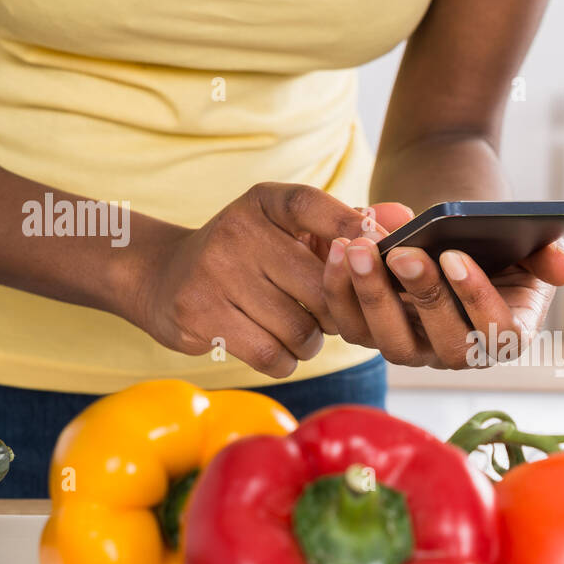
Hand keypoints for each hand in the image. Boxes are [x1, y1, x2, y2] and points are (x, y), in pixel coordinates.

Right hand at [121, 183, 378, 377]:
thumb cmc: (249, 256)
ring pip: (300, 329)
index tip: (377, 253)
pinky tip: (275, 345)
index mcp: (263, 203)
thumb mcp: (287, 229)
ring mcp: (214, 273)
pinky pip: (272, 356)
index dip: (352, 231)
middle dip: (336, 312)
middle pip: (321, 288)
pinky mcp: (200, 316)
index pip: (313, 207)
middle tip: (330, 315)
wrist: (164, 277)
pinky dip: (285, 361)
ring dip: (311, 341)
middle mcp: (236, 230)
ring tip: (298, 329)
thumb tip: (400, 221)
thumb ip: (343, 226)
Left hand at [322, 204, 563, 368]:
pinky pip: (354, 326)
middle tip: (404, 251)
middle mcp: (462, 352)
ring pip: (391, 342)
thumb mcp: (529, 243)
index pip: (499, 333)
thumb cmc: (498, 243)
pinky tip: (339, 249)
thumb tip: (562, 269)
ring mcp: (417, 349)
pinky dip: (341, 290)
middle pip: (444, 343)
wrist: (455, 233)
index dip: (477, 298)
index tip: (456, 256)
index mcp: (508, 333)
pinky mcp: (376, 335)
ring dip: (372, 296)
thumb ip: (548, 254)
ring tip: (360, 247)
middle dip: (423, 295)